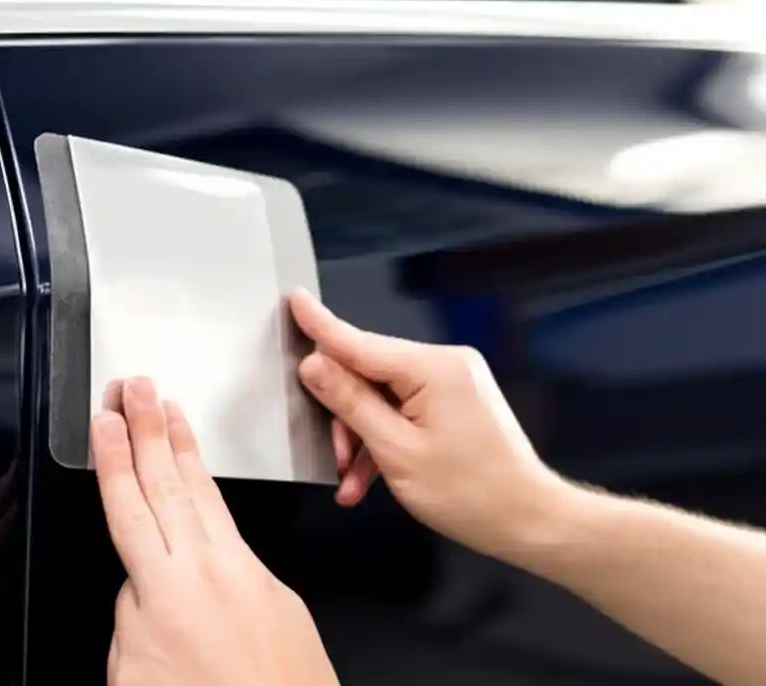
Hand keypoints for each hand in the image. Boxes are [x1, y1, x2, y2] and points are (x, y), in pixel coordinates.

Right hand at [91, 377, 338, 685]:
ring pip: (208, 498)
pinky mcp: (279, 589)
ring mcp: (248, 574)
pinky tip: (206, 487)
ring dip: (185, 450)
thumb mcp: (134, 674)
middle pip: (169, 484)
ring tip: (172, 411)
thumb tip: (141, 588)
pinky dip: (216, 500)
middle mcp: (207, 570)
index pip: (130, 506)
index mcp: (164, 590)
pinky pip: (237, 530)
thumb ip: (132, 618)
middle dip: (149, 429)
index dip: (115, 459)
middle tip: (138, 385)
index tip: (106, 419)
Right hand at [289, 289, 568, 560]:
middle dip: (343, 415)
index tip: (295, 301)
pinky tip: (366, 478)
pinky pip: (402, 411)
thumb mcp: (395, 450)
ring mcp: (451, 383)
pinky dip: (382, 442)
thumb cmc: (472, 493)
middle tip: (334, 457)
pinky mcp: (453, 402)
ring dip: (360, 438)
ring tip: (351, 480)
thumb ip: (350, 402)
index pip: (360, 342)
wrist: (527, 521)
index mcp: (433, 368)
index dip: (321, 326)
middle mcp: (445, 365)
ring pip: (380, 398)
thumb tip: (315, 366)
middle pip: (367, 373)